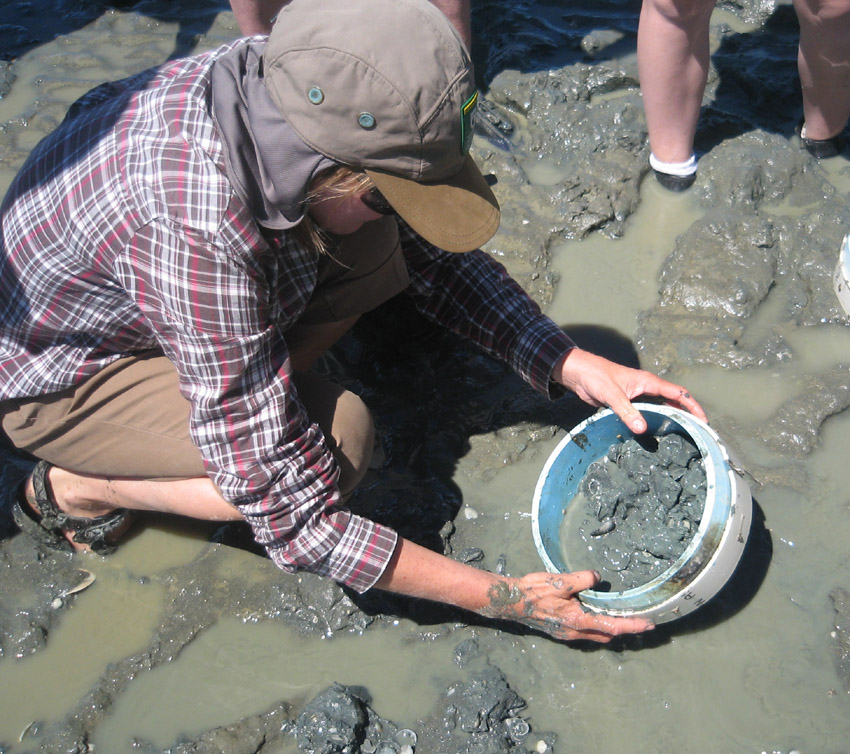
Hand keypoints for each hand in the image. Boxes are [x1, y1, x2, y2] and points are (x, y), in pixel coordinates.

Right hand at [479, 570, 653, 642]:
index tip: (650, 624)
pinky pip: (587, 633)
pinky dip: (598, 627)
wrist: (512, 601)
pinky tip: (597, 617)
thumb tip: (597, 577)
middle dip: (625, 630)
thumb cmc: (535, 591)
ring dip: (611, 629)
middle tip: (640, 621)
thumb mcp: (561, 581)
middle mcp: (575, 632)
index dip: (633, 625)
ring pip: (597, 636)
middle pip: (608, 635)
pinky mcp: (561, 631)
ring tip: (623, 619)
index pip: (613, 626)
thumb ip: (582, 579)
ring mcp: (567, 634)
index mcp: (578, 620)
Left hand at [555, 348, 706, 432]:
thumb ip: (626, 411)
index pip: (678, 394)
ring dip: (670, 419)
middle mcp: (647, 388)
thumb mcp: (612, 394)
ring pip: (660, 409)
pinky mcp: (627, 403)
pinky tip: (655, 434)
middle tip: (697, 433)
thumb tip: (642, 429)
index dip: (693, 406)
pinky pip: (645, 414)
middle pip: (673, 402)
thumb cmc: (596, 376)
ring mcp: (637, 396)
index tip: (704, 420)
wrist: (578, 373)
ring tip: (681, 436)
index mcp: (649, 382)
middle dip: (686, 415)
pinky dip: (653, 422)